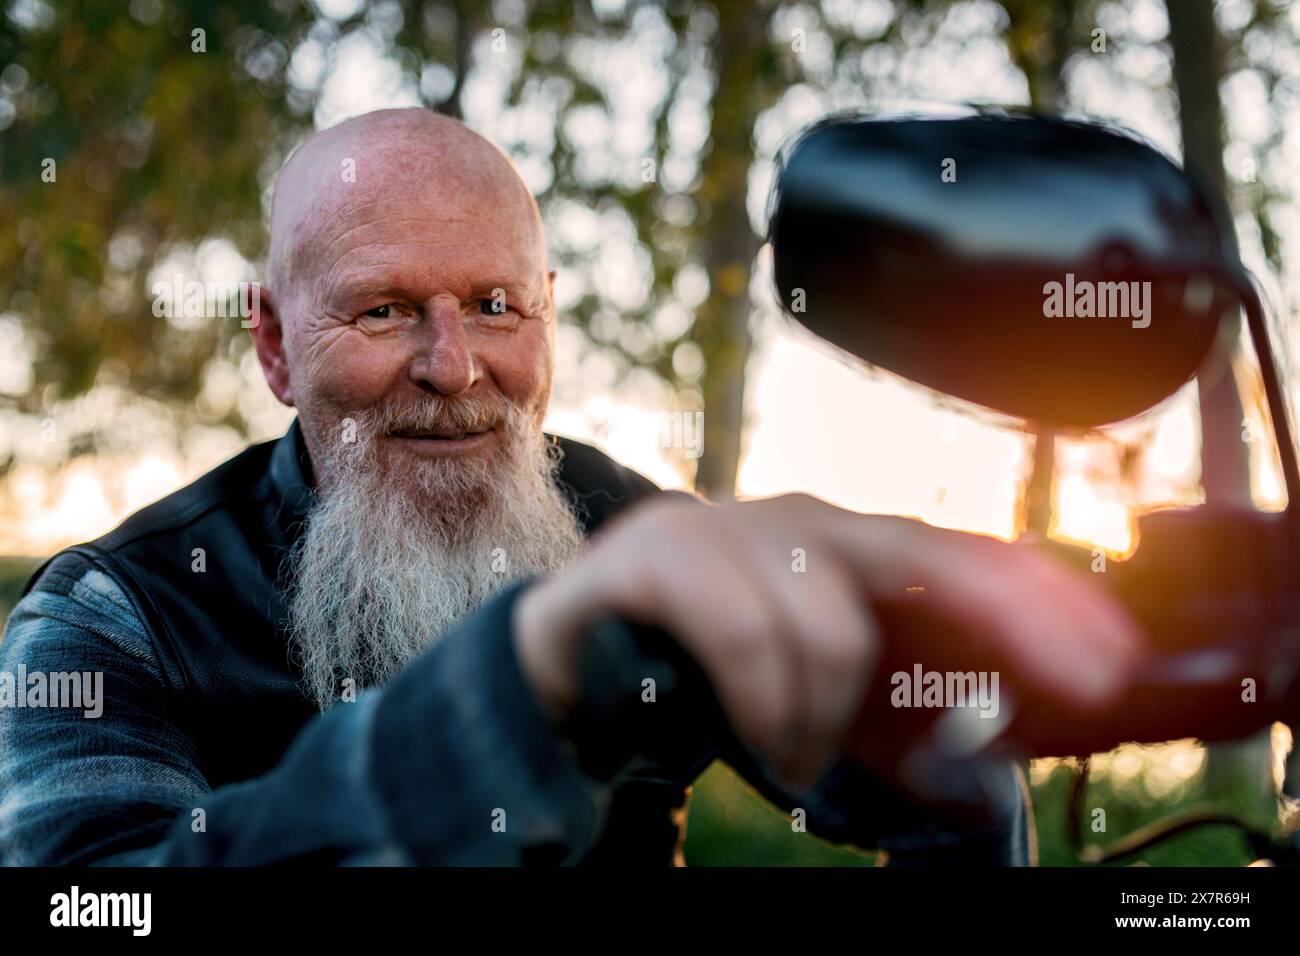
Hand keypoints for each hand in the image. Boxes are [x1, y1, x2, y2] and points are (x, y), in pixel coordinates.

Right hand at [513, 494, 1143, 789]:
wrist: (578, 647)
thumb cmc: (711, 665)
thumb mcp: (820, 685)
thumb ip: (898, 695)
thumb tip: (997, 727)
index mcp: (842, 542)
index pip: (959, 552)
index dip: (1041, 597)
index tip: (1111, 657)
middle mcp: (794, 520)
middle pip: (911, 562)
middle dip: (973, 642)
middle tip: (957, 742)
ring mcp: (724, 527)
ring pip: (825, 624)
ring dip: (822, 719)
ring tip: (798, 757)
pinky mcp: (655, 557)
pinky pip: (743, 634)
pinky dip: (766, 706)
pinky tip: (763, 738)